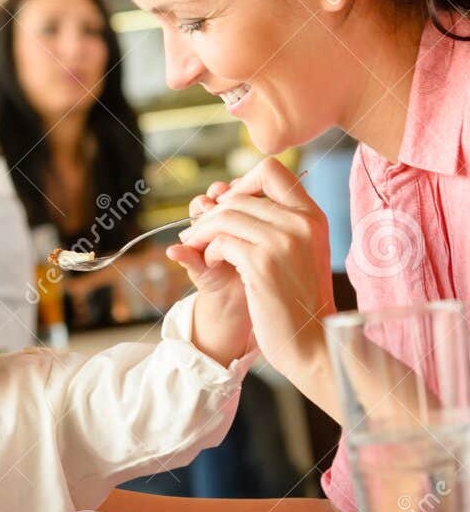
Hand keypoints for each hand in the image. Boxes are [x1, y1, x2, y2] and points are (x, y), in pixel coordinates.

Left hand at [178, 158, 337, 413]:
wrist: (313, 342)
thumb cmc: (299, 299)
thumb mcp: (300, 252)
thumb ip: (275, 222)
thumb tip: (220, 192)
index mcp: (312, 216)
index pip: (272, 169)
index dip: (241, 182)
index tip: (229, 207)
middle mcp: (302, 223)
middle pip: (240, 194)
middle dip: (213, 212)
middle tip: (198, 232)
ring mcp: (284, 242)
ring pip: (226, 215)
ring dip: (204, 231)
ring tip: (199, 246)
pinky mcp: (263, 264)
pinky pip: (222, 241)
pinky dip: (210, 250)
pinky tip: (215, 263)